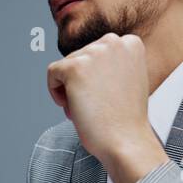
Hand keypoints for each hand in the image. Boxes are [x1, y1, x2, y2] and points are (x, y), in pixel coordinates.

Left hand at [46, 33, 167, 182]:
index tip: (103, 94)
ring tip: (87, 109)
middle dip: (81, 82)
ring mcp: (93, 53)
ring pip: (66, 66)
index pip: (97, 52)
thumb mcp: (127, 80)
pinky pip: (52, 73)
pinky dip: (55, 91)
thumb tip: (88, 64)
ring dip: (70, 88)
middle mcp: (114, 42)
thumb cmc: (125, 118)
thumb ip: (112, 64)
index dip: (95, 76)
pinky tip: (71, 107)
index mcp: (130, 43)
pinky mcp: (74, 67)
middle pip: (80, 57)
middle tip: (94, 105)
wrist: (126, 140)